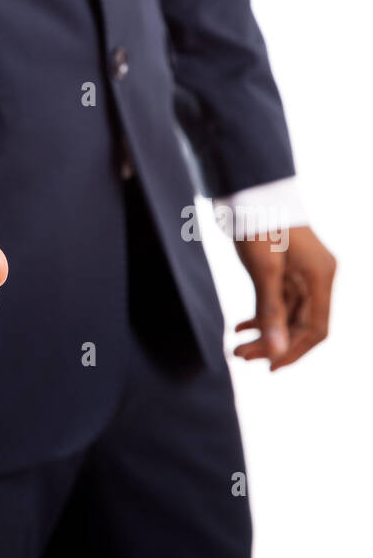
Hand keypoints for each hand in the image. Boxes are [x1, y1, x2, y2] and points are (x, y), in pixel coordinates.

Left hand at [233, 227, 335, 369]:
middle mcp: (317, 277)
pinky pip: (279, 300)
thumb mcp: (263, 271)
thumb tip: (275, 352)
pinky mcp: (288, 269)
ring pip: (287, 314)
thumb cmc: (259, 224)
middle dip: (272, 343)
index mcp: (321, 277)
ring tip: (236, 346)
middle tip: (240, 356)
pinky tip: (239, 327)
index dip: (294, 351)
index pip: (316, 329)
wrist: (248, 190)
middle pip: (300, 323)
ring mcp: (303, 273)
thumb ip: (270, 311)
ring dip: (263, 331)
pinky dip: (261, 314)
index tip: (269, 367)